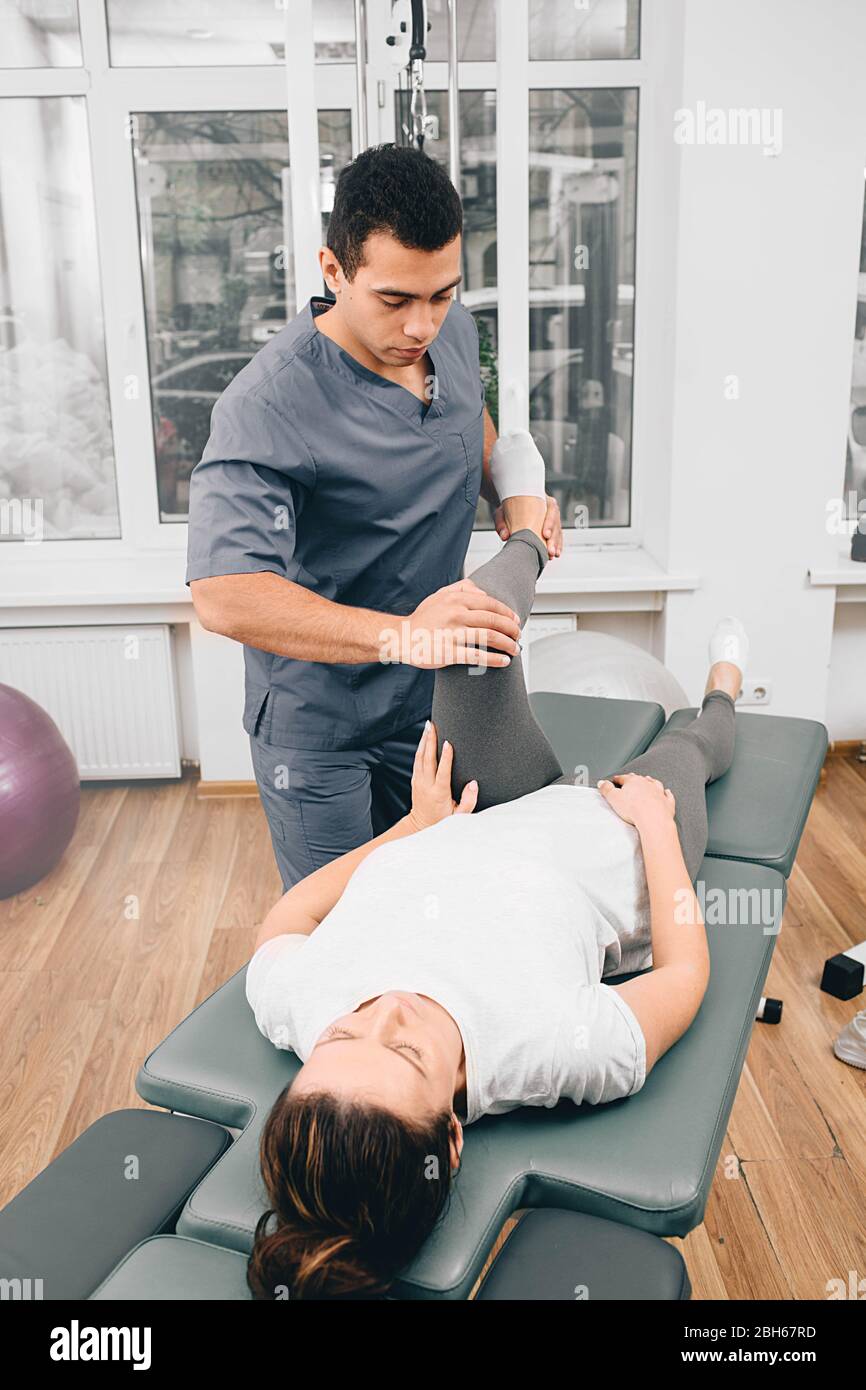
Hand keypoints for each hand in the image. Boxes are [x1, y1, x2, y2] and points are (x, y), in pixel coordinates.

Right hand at [404, 580, 519, 668]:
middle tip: (518, 635)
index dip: (507, 613)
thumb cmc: (422, 619)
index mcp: (455, 599)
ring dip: (508, 644)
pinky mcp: (449, 652)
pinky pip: (478, 655)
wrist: (402, 637)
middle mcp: (455, 614)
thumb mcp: (439, 596)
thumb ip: (461, 588)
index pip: (490, 604)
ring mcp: (452, 633)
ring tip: (515, 649)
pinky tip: (504, 661)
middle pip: (493, 620)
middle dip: (511, 629)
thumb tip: (483, 592)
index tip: (516, 620)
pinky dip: (495, 659)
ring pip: (490, 637)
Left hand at [407, 721, 477, 828]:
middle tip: (433, 725)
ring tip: (428, 727)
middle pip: (428, 759)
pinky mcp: (415, 780)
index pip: (442, 771)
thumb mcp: (459, 816)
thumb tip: (474, 784)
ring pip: (420, 757)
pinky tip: (424, 739)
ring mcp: (418, 781)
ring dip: (424, 741)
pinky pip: (417, 761)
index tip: (448, 742)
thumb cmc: (441, 820)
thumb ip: (469, 801)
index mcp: (439, 793)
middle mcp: (426, 785)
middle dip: (430, 740)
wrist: (420, 825)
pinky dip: (420, 748)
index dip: (446, 757)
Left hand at [495, 493, 561, 558]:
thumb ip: (502, 522)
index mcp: (542, 499)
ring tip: (552, 555)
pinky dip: (557, 546)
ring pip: (558, 532)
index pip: (551, 509)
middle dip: (554, 539)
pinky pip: (558, 537)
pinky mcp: (552, 528)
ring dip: (556, 544)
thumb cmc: (509, 506)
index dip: (550, 523)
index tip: (546, 534)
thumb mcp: (503, 511)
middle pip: (556, 523)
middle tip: (550, 551)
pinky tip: (555, 554)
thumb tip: (504, 536)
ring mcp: (552, 518)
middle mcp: (549, 509)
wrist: (511, 505)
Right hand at [596, 772, 675, 830]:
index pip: (624, 778)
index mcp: (634, 781)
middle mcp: (648, 784)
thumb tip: (602, 783)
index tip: (616, 779)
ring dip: (651, 782)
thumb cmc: (635, 809)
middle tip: (631, 779)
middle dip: (635, 779)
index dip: (618, 779)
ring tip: (648, 781)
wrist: (653, 819)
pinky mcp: (667, 803)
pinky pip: (668, 795)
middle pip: (640, 779)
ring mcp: (659, 793)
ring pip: (655, 784)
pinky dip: (666, 793)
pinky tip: (666, 792)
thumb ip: (606, 789)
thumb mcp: (613, 798)